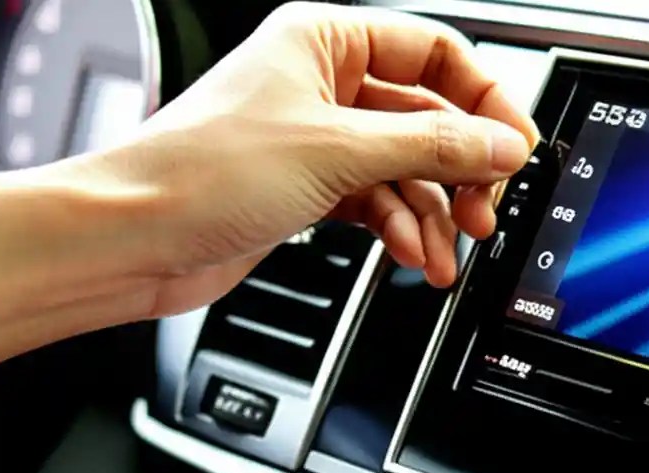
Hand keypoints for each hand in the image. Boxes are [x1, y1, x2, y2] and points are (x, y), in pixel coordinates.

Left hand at [107, 2, 538, 312]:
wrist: (134, 238)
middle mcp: (325, 84)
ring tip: (448, 252)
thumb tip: (502, 145)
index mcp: (325, 40)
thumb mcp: (338, 151)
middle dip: (461, 170)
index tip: (514, 145)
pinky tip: (413, 256)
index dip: (484, 98)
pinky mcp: (312, 189)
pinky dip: (403, 231)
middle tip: (485, 208)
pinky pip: (382, 202)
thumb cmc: (200, 171)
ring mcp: (320, 139)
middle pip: (430, 117)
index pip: (436, 52)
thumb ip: (434, 146)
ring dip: (435, 214)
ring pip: (409, 169)